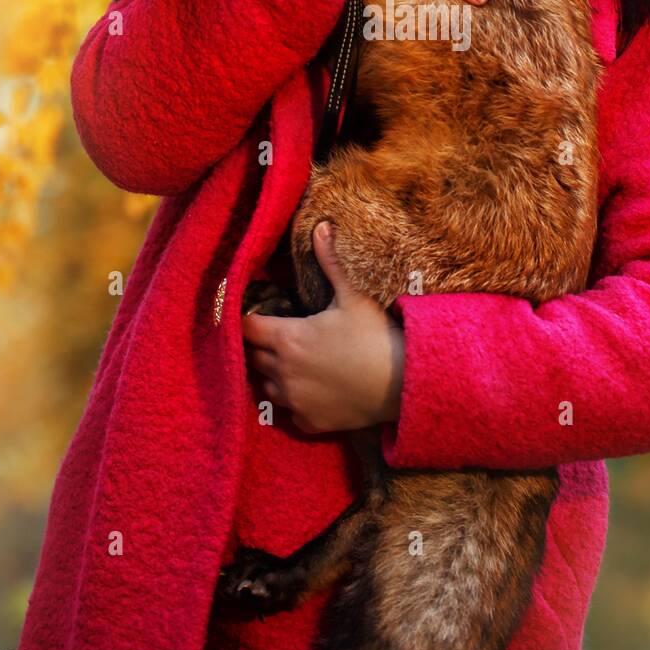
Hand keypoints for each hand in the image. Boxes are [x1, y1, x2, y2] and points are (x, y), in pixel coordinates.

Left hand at [241, 222, 404, 434]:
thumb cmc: (375, 337)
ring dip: (273, 373)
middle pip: (252, 356)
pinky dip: (294, 400)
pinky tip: (312, 388)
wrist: (403, 384)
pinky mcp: (309, 423)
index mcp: (287, 339)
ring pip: (265, 385)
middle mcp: (282, 372)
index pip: (245, 328)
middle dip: (261, 345)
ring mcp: (294, 401)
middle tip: (278, 334)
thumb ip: (329, 262)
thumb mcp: (352, 296)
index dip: (248, 318)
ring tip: (293, 361)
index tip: (257, 313)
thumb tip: (320, 226)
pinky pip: (289, 411)